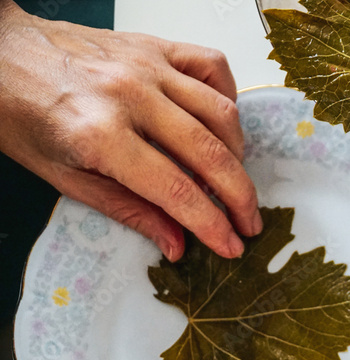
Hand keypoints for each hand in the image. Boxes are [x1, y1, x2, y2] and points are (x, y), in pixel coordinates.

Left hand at [0, 0, 261, 260]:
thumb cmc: (18, 113)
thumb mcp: (62, 176)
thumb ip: (127, 209)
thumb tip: (176, 243)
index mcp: (98, 134)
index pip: (176, 190)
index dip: (211, 225)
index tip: (230, 246)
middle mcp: (129, 96)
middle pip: (210, 154)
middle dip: (239, 197)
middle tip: (249, 223)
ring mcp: (146, 66)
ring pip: (221, 113)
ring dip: (238, 155)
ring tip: (234, 180)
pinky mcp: (154, 46)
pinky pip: (212, 66)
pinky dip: (228, 97)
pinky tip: (221, 123)